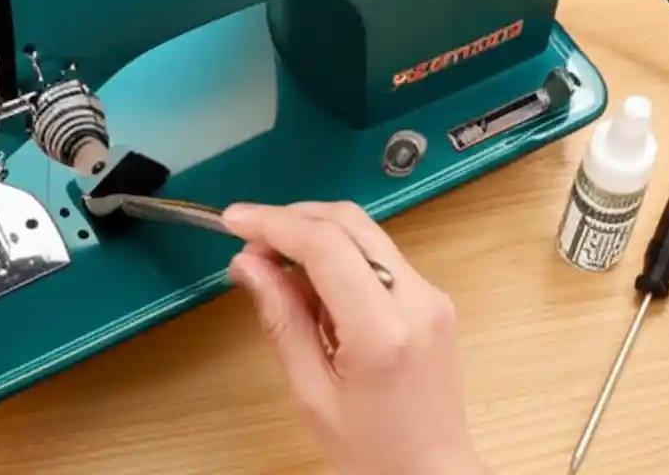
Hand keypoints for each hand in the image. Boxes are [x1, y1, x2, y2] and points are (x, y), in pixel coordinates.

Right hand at [223, 202, 486, 474]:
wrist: (433, 473)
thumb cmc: (373, 449)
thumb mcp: (311, 393)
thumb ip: (281, 321)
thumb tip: (248, 264)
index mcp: (382, 331)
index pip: (326, 246)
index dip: (274, 223)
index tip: (234, 220)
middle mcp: (417, 300)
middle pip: (349, 222)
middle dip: (292, 219)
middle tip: (249, 241)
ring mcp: (432, 295)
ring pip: (365, 233)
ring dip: (315, 235)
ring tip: (276, 269)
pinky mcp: (434, 298)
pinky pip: (379, 256)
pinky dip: (340, 256)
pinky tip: (314, 290)